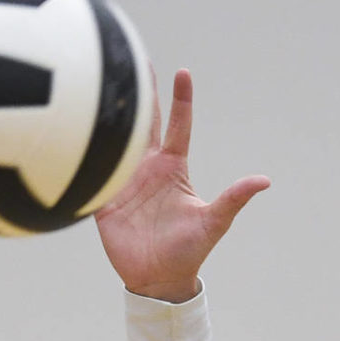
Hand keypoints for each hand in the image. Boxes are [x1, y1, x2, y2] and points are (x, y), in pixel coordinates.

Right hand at [95, 68, 268, 303]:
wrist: (157, 280)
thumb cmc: (188, 251)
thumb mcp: (213, 223)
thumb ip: (233, 199)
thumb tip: (264, 181)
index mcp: (173, 168)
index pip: (178, 126)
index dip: (182, 99)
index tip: (183, 71)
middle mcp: (148, 169)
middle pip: (144, 123)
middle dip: (141, 93)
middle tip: (134, 60)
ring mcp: (124, 182)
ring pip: (116, 142)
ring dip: (110, 117)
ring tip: (99, 84)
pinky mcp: (104, 200)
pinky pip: (94, 173)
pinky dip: (87, 156)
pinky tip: (75, 131)